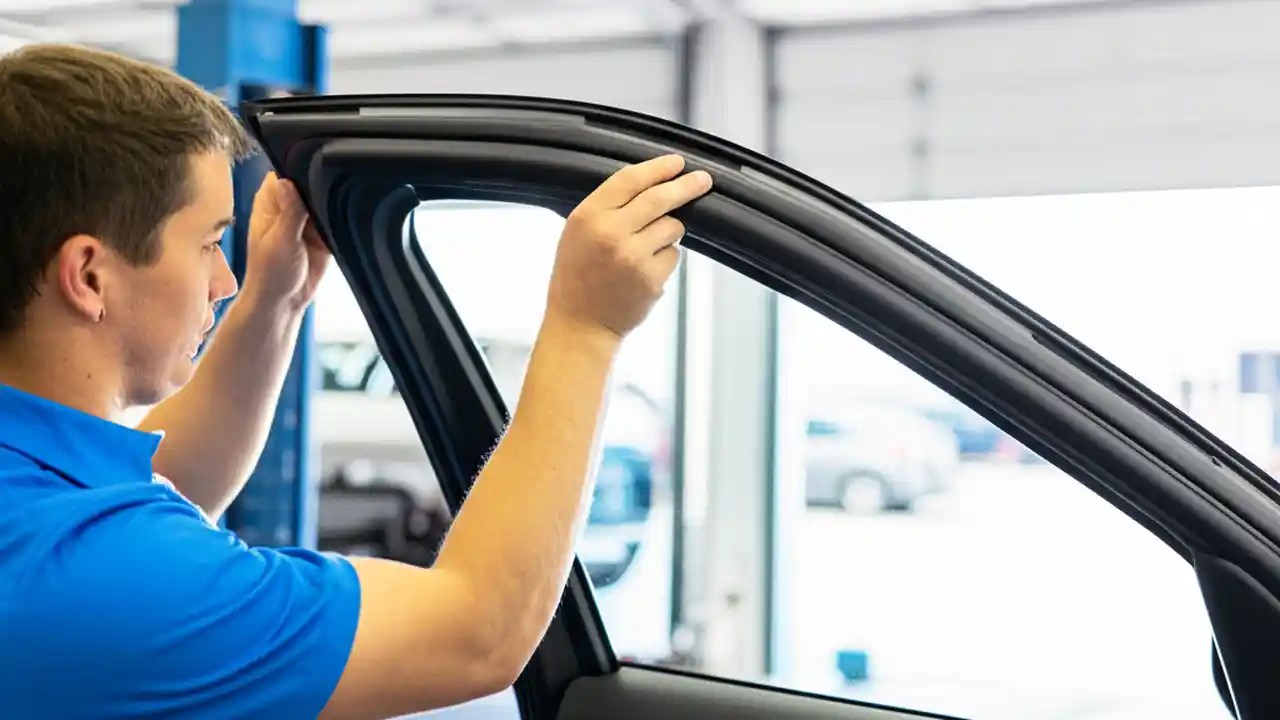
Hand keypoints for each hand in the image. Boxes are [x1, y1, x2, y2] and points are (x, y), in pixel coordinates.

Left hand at [241, 172, 330, 312]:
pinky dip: (343, 219)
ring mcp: (308, 219)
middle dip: (323, 183)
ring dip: (334, 201)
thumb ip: (289, 212)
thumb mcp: (280, 241)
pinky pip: (337, 218)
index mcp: (271, 202)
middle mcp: (289, 206)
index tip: (318, 159)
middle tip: (337, 184)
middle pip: (310, 181)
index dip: (300, 163)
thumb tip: (287, 180)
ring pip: (325, 198)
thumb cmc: (271, 274)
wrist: (285, 301)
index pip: (285, 170)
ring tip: (343, 204)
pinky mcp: (324, 233)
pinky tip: (349, 217)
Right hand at [545, 155, 712, 340]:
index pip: (629, 179)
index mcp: (588, 216)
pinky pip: (673, 255)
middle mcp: (610, 233)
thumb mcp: (577, 233)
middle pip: (660, 198)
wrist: (580, 324)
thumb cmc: (578, 277)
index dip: (658, 167)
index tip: (676, 162)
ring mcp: (633, 256)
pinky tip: (644, 271)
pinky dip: (665, 259)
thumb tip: (652, 185)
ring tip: (645, 248)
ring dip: (668, 232)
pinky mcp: (651, 278)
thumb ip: (608, 208)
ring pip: (672, 226)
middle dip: (686, 186)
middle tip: (703, 180)